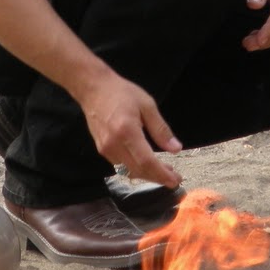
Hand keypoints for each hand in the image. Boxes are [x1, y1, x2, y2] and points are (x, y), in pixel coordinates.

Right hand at [79, 72, 183, 188]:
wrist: (93, 89)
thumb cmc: (122, 93)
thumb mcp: (147, 105)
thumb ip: (161, 130)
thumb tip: (176, 149)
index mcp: (127, 132)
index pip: (146, 162)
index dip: (162, 174)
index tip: (176, 180)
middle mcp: (114, 145)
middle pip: (138, 171)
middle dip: (157, 177)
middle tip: (174, 177)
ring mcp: (105, 149)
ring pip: (129, 170)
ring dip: (147, 173)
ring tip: (163, 168)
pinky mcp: (101, 150)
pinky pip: (121, 164)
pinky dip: (135, 166)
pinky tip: (145, 160)